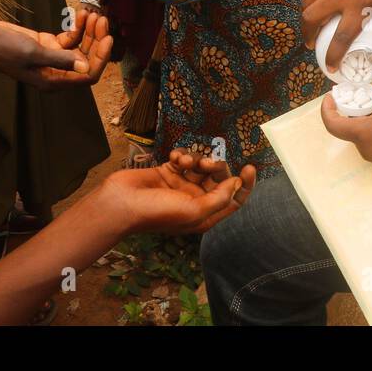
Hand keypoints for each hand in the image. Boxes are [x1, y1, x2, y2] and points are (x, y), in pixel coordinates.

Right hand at [0, 10, 112, 86]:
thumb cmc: (5, 50)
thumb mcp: (34, 53)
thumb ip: (60, 59)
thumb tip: (85, 67)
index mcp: (54, 80)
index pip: (88, 75)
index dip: (101, 58)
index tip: (107, 37)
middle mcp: (57, 72)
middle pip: (87, 59)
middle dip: (97, 40)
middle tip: (102, 19)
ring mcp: (53, 57)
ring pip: (80, 46)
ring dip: (89, 31)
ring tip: (93, 13)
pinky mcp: (48, 45)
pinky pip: (70, 38)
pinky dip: (77, 27)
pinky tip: (81, 14)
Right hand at [100, 150, 256, 234]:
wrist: (121, 203)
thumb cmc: (157, 212)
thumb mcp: (193, 211)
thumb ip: (219, 198)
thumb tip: (237, 183)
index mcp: (204, 215)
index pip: (233, 200)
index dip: (244, 185)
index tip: (249, 167)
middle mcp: (195, 200)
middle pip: (218, 179)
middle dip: (216, 168)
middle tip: (206, 163)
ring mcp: (181, 185)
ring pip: (202, 166)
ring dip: (199, 158)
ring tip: (188, 161)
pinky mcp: (168, 172)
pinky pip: (185, 159)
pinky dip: (183, 155)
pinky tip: (176, 157)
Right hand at [301, 0, 371, 71]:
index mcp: (359, 6)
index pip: (340, 39)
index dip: (332, 56)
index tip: (330, 67)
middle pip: (311, 20)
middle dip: (308, 36)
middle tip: (312, 44)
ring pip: (306, 3)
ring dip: (307, 18)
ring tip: (313, 24)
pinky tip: (318, 2)